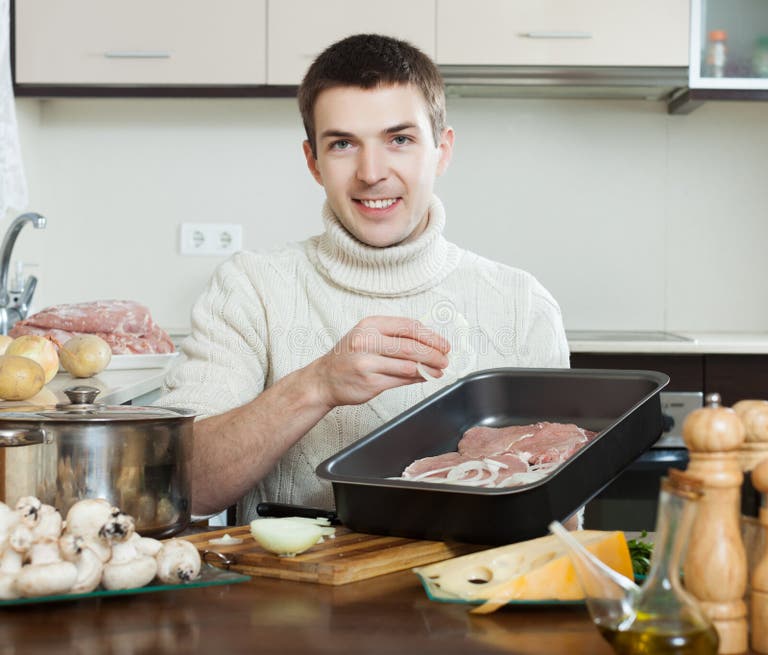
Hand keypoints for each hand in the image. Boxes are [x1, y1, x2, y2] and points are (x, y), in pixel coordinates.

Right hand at [307, 316, 450, 408]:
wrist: (324, 379)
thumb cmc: (348, 357)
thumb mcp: (367, 336)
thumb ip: (394, 337)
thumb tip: (428, 344)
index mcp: (369, 325)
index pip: (408, 326)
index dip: (430, 336)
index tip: (443, 343)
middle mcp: (367, 341)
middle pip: (411, 346)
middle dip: (434, 353)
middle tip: (445, 358)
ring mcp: (367, 363)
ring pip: (408, 365)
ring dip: (429, 368)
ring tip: (440, 370)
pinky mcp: (370, 382)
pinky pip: (401, 380)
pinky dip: (417, 379)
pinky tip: (425, 377)